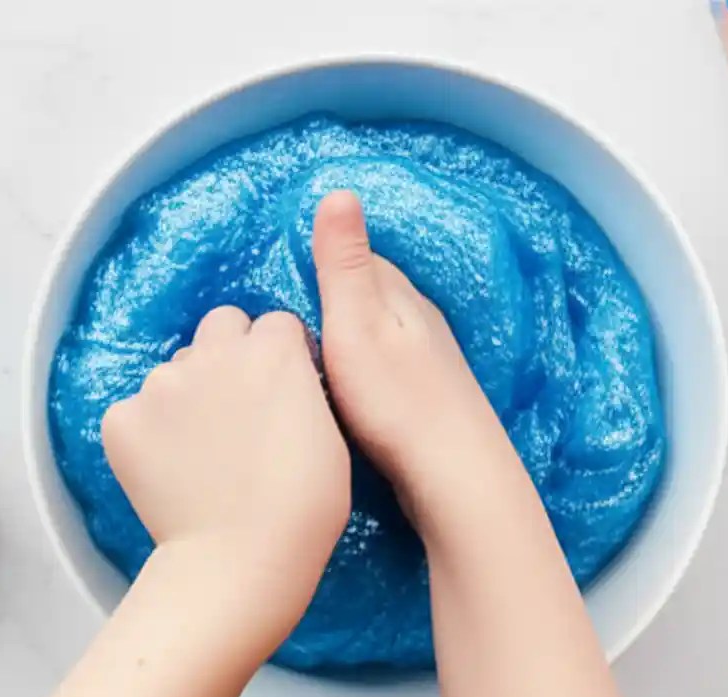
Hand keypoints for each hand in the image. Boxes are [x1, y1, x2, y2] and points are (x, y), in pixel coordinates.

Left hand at [102, 306, 350, 569]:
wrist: (239, 557)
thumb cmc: (304, 506)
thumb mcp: (328, 431)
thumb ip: (299, 387)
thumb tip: (281, 381)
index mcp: (273, 351)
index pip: (276, 324)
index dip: (281, 354)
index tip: (282, 388)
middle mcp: (213, 352)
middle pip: (222, 324)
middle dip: (232, 351)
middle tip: (238, 405)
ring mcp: (160, 383)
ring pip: (176, 369)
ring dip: (188, 394)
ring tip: (201, 449)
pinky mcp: (121, 418)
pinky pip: (136, 410)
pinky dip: (149, 432)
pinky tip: (169, 468)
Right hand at [310, 190, 519, 536]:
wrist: (454, 474)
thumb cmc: (395, 399)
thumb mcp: (356, 323)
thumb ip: (343, 264)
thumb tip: (338, 189)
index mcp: (398, 292)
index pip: (353, 254)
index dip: (314, 259)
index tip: (273, 276)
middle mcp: (418, 316)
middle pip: (365, 292)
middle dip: (327, 297)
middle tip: (279, 320)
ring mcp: (428, 356)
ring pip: (375, 330)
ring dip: (343, 334)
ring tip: (303, 355)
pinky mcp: (428, 394)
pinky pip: (383, 364)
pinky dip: (358, 367)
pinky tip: (340, 390)